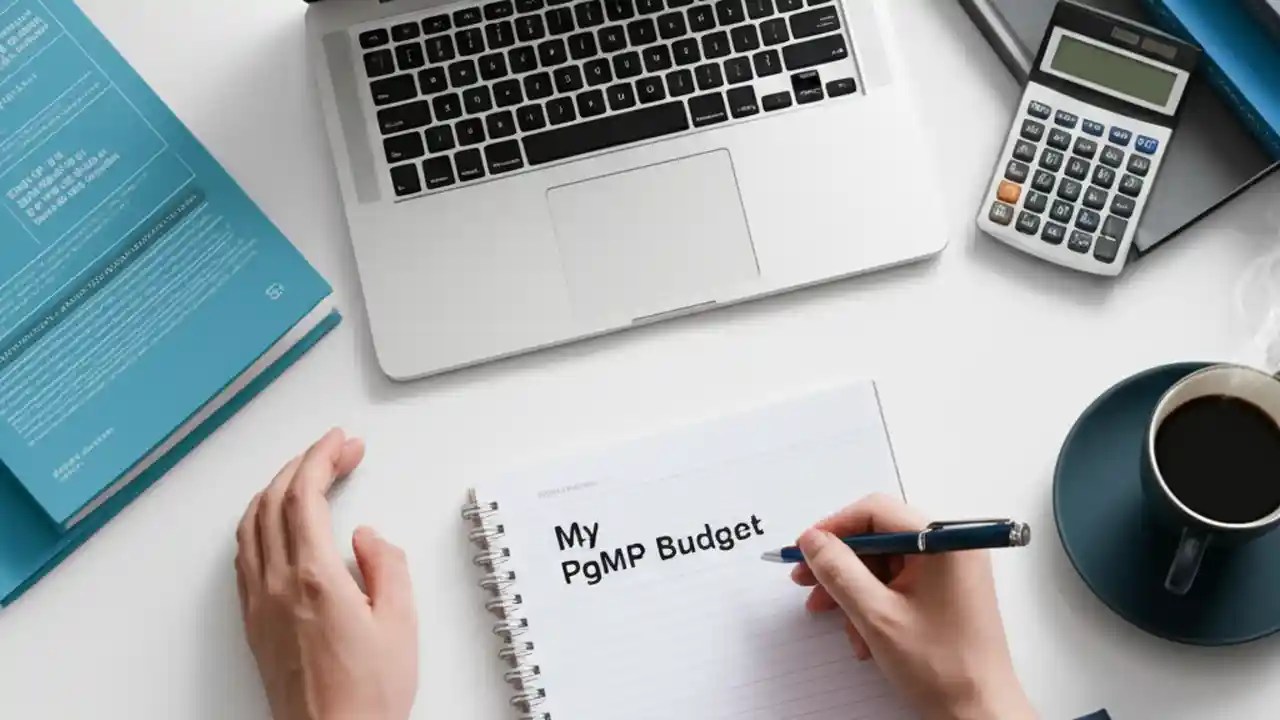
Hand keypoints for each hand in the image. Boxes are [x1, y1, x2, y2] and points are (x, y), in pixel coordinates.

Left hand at [235, 429, 418, 719]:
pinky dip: (260, 522)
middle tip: (335, 452)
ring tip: (304, 477)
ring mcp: (260, 605)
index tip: (340, 443)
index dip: (322, 458)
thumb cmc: (366, 695)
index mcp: (314, 578)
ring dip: (276, 489)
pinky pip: (246, 554)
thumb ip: (386, 566)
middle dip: (305, 464)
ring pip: (251, 525)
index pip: (305, 496)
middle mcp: (278, 586)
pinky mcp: (254, 624)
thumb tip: (367, 537)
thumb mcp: (400, 622)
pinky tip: (275, 525)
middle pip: (275, 501)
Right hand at [792, 494, 1034, 719]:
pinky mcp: (947, 591)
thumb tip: (813, 540)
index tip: (806, 549)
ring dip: (853, 589)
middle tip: (807, 582)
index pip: (876, 511)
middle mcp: (952, 547)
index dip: (834, 528)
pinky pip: (900, 583)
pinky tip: (863, 634)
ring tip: (832, 617)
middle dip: (840, 563)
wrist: (979, 712)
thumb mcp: (876, 616)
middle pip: (879, 537)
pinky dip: (875, 603)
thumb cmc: (941, 667)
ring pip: (885, 563)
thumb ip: (839, 571)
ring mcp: (951, 570)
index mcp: (944, 542)